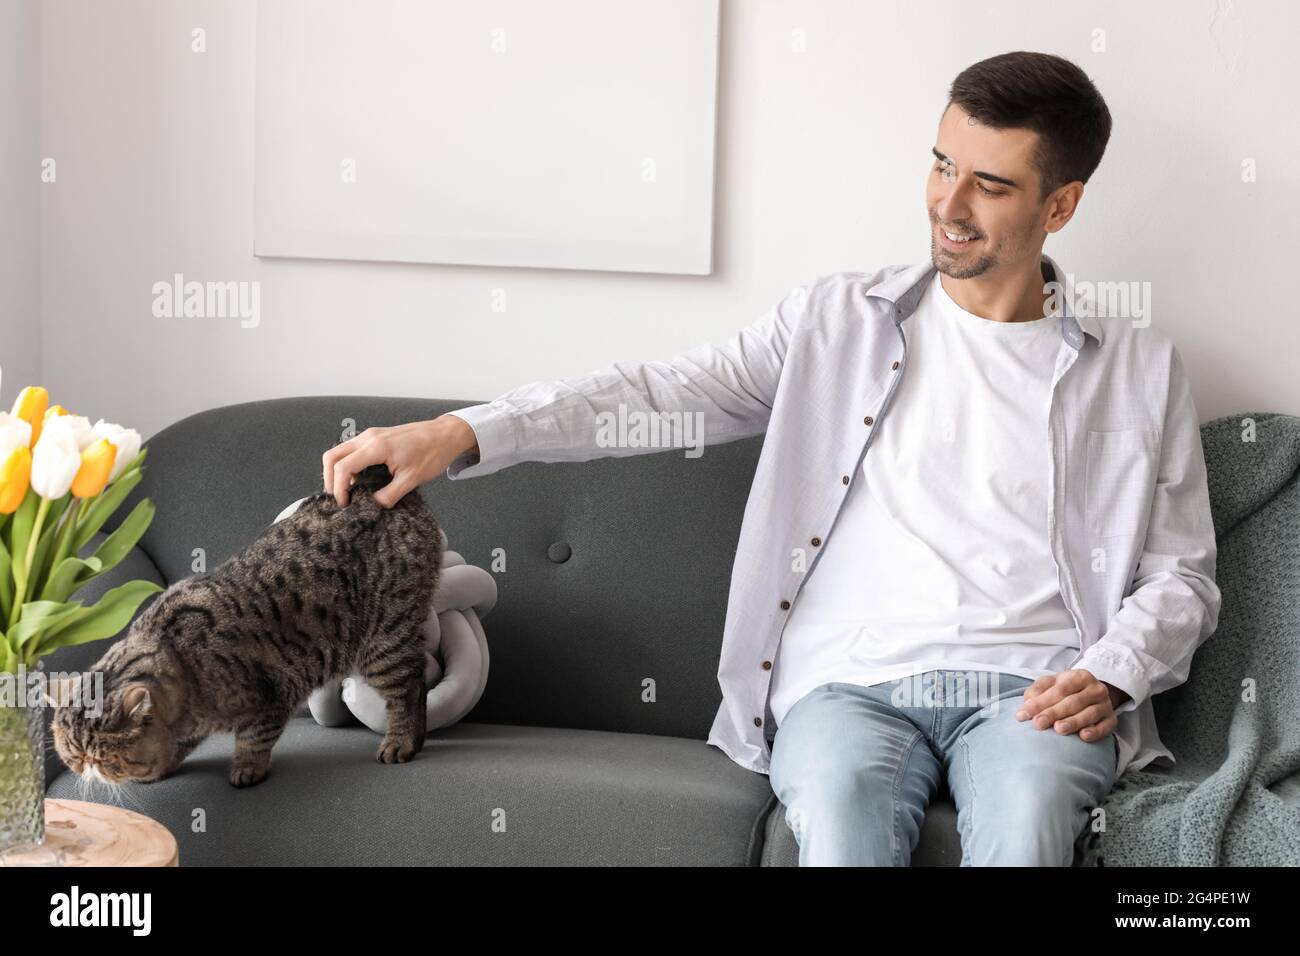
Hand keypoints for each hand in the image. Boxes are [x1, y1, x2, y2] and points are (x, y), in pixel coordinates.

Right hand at [321, 414, 478, 508]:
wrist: (445, 435)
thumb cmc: (433, 453)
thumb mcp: (411, 480)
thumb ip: (388, 495)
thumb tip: (371, 507)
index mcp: (376, 447)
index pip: (342, 467)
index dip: (338, 489)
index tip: (345, 505)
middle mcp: (368, 437)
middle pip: (332, 456)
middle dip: (330, 479)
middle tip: (339, 499)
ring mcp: (370, 435)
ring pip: (340, 451)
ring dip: (337, 471)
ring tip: (348, 492)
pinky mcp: (375, 436)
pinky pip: (351, 449)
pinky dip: (347, 464)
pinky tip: (358, 480)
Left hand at [1014, 669, 1126, 742]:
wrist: (1092, 696)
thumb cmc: (1066, 690)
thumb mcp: (1051, 684)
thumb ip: (1037, 691)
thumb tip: (1027, 704)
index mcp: (1080, 676)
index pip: (1059, 689)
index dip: (1041, 702)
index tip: (1023, 714)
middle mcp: (1096, 689)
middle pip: (1073, 702)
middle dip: (1053, 713)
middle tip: (1038, 723)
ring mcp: (1106, 705)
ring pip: (1089, 714)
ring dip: (1073, 722)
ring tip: (1058, 729)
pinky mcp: (1111, 720)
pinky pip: (1105, 727)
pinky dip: (1095, 732)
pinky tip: (1083, 736)